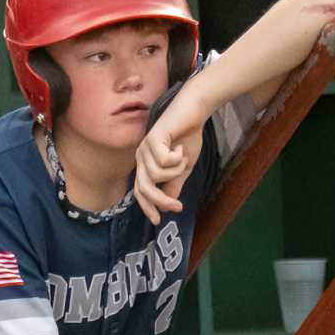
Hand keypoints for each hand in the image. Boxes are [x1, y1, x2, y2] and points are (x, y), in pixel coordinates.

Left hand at [133, 86, 203, 224]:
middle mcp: (140, 157)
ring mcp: (144, 147)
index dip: (148, 206)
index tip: (159, 220)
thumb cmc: (187, 138)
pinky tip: (180, 147)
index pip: (140, 191)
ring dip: (177, 170)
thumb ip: (174, 185)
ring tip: (183, 157)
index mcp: (145, 165)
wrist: (194, 114)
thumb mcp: (183, 169)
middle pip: (145, 188)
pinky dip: (177, 158)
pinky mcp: (152, 138)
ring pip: (158, 174)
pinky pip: (164, 161)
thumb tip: (169, 205)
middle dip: (161, 200)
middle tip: (178, 206)